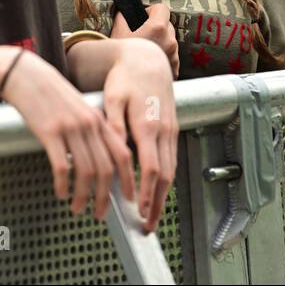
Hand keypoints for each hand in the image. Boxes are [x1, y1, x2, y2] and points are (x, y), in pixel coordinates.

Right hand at [0, 48, 135, 221]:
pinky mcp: (49, 132)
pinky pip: (61, 167)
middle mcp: (89, 124)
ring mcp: (70, 128)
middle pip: (106, 169)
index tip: (127, 198)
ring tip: (77, 208)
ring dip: (83, 196)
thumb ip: (90, 131)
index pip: (122, 154)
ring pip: (85, 172)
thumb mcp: (78, 109)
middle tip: (99, 213)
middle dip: (104, 197)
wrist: (26, 76)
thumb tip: (98, 162)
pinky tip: (60, 193)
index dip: (127, 180)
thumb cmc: (50, 95)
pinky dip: (63, 185)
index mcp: (99, 119)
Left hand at [101, 39, 176, 232]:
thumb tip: (111, 152)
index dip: (147, 192)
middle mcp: (163, 131)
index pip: (151, 168)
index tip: (140, 210)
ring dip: (164, 195)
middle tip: (148, 225)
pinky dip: (166, 180)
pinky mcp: (172, 129)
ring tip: (153, 215)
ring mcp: (171, 130)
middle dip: (158, 203)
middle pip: (165, 176)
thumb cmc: (126, 78)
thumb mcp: (113, 98)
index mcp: (147, 125)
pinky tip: (157, 191)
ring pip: (171, 170)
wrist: (148, 60)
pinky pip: (172, 160)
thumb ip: (113, 126)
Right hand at [111, 4, 178, 78]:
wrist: (124, 85)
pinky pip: (171, 57)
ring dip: (161, 43)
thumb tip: (126, 10)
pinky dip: (163, 57)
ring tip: (144, 51)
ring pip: (170, 41)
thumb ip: (125, 16)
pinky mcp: (174, 69)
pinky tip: (149, 62)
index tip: (144, 18)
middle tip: (142, 36)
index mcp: (158, 28)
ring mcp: (174, 56)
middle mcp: (170, 41)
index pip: (162, 8)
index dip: (151, 11)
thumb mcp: (118, 31)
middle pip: (167, 25)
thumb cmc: (120, 59)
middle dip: (157, 27)